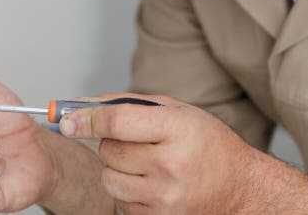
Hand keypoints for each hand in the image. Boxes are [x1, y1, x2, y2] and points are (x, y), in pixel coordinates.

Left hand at [58, 93, 260, 213]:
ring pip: (109, 179)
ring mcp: (164, 197)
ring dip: (117, 169)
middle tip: (136, 141)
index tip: (67, 120)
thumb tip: (83, 105)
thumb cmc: (209, 145)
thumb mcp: (179, 112)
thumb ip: (129, 104)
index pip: (117, 121)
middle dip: (111, 142)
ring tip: (144, 164)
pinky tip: (151, 183)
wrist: (240, 188)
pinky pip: (120, 202)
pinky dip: (127, 191)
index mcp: (178, 130)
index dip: (87, 119)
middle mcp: (171, 165)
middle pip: (109, 150)